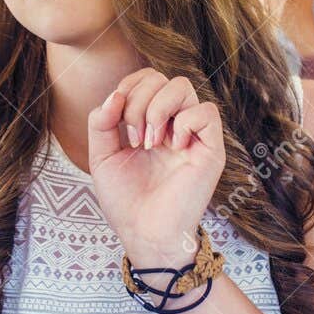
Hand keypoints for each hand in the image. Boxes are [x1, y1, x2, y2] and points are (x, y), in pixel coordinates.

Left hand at [88, 69, 225, 266]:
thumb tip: (115, 94)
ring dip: (157, 108)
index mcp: (150, 122)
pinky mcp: (211, 150)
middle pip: (162, 78)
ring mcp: (193, 135)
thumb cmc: (126, 201)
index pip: (146, 79)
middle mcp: (173, 124)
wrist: (144, 235)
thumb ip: (102, 122)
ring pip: (183, 87)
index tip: (115, 119)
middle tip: (132, 138)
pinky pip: (206, 112)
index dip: (128, 87)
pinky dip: (184, 123)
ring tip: (149, 142)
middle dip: (138, 101)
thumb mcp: (102, 156)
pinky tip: (173, 147)